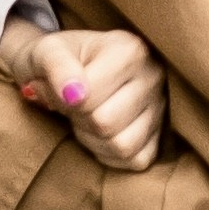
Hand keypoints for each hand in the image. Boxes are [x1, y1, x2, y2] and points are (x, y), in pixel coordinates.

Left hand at [20, 23, 166, 172]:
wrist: (70, 66)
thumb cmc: (58, 59)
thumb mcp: (47, 51)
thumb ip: (56, 66)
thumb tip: (72, 94)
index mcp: (130, 49)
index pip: (90, 98)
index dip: (65, 102)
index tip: (62, 89)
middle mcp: (154, 75)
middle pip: (106, 123)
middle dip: (79, 120)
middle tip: (73, 106)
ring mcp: (161, 107)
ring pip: (123, 146)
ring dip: (93, 140)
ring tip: (86, 118)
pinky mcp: (161, 135)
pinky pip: (135, 160)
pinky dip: (110, 154)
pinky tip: (99, 134)